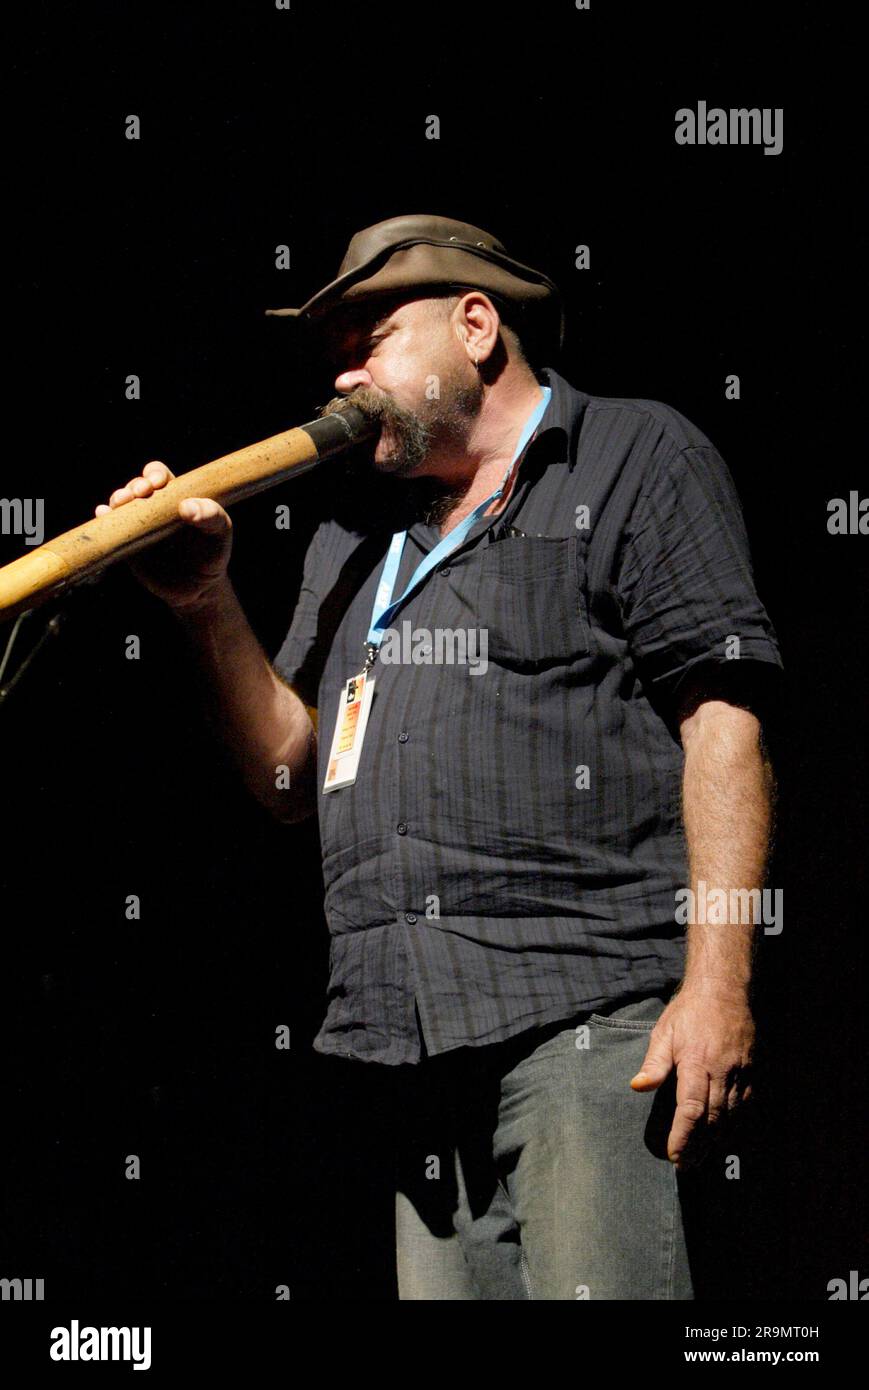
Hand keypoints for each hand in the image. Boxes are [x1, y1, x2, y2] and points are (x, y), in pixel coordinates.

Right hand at [95, 461, 232, 610]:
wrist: (198, 589)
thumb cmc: (212, 554)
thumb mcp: (220, 534)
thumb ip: (212, 516)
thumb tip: (187, 506)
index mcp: (175, 496)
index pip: (159, 475)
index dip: (154, 474)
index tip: (158, 483)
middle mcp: (153, 507)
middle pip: (135, 487)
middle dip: (133, 487)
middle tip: (137, 494)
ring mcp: (138, 526)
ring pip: (120, 505)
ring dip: (117, 500)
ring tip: (120, 504)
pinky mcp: (127, 546)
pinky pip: (110, 529)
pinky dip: (103, 519)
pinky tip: (102, 514)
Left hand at [629, 985, 754, 1170]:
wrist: (724, 989)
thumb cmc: (689, 1012)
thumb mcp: (664, 1032)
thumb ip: (654, 1063)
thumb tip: (638, 1087)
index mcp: (696, 1062)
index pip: (690, 1109)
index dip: (683, 1137)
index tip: (674, 1156)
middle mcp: (722, 1070)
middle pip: (713, 1119)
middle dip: (699, 1146)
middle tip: (687, 1165)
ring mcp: (741, 1071)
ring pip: (732, 1116)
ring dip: (717, 1140)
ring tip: (702, 1156)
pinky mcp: (754, 1071)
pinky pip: (747, 1106)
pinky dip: (736, 1125)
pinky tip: (725, 1135)